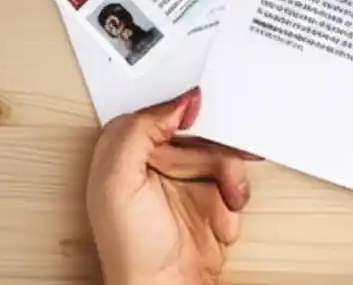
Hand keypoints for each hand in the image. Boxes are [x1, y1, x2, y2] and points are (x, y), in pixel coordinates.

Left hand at [86, 88, 253, 284]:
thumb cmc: (133, 251)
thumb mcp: (118, 183)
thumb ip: (139, 132)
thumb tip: (178, 102)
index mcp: (124, 156)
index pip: (157, 115)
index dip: (181, 112)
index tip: (201, 116)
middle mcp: (152, 168)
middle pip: (198, 136)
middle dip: (216, 154)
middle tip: (221, 171)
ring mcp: (182, 186)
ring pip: (221, 158)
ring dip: (231, 181)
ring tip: (226, 203)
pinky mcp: (207, 203)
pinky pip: (234, 183)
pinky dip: (234, 202)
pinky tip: (222, 220)